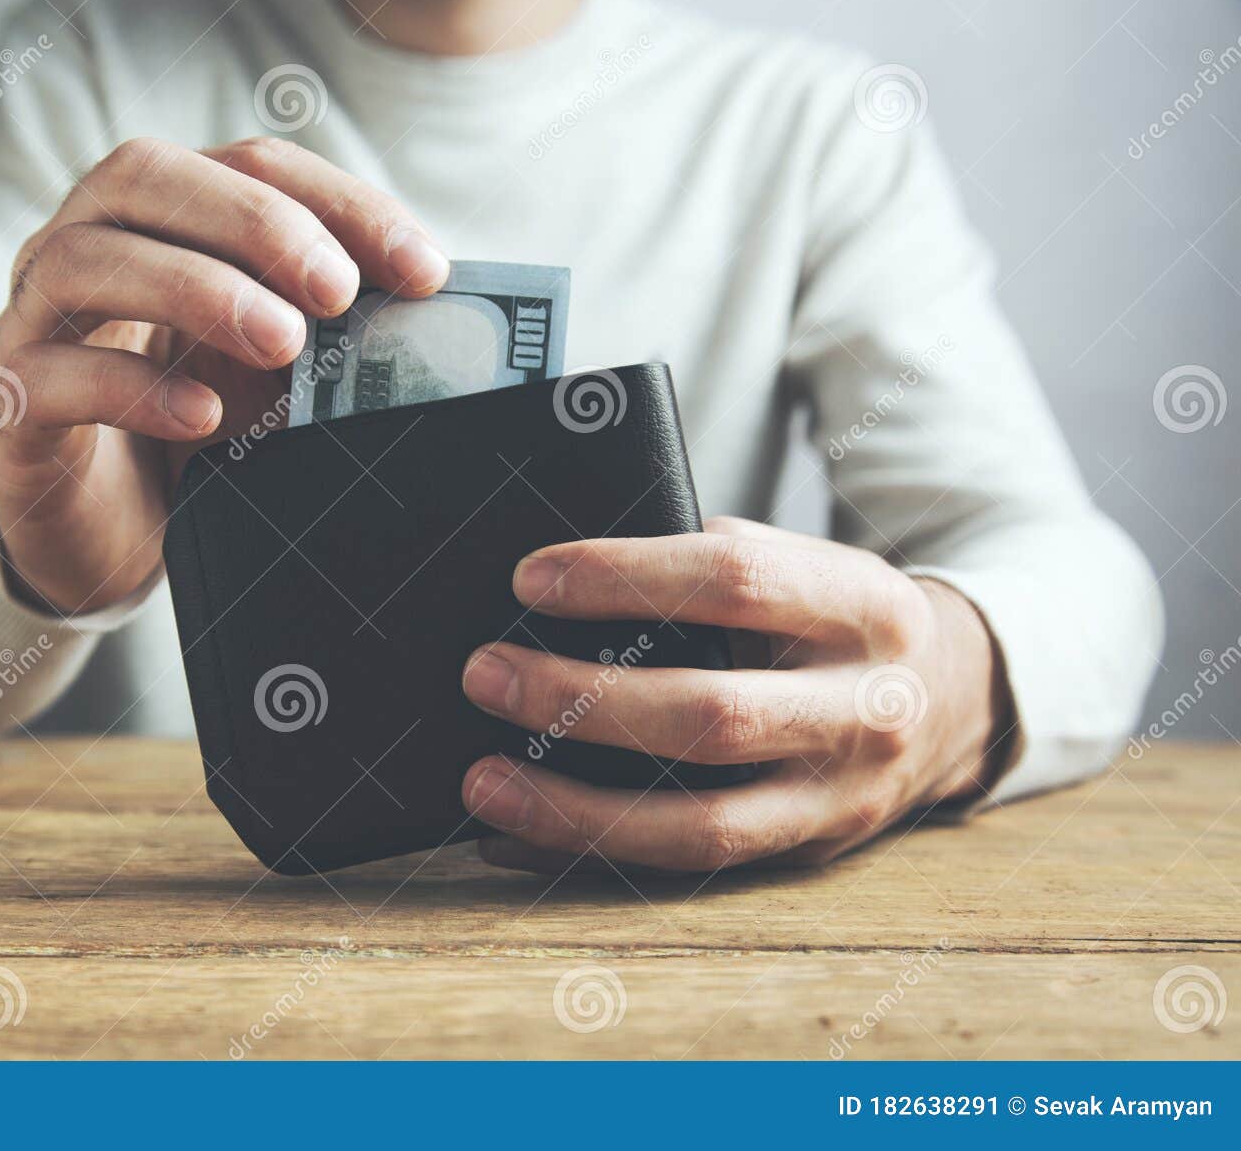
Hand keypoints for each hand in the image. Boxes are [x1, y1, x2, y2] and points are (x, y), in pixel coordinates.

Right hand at [0, 136, 448, 612]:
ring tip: (285, 343)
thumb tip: (438, 316)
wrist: (107, 538)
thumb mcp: (277, 372)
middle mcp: (83, 246)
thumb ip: (334, 329)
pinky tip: (204, 416)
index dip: (340, 202)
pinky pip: (52, 375)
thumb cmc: (196, 433)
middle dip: (255, 223)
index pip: (247, 164)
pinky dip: (132, 387)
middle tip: (337, 290)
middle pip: (145, 175)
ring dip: (197, 290)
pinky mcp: (11, 407)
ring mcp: (33, 320)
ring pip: (85, 260)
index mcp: (158, 220)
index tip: (423, 268)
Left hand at [459, 518, 1012, 872]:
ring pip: (699, 825)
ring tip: (481, 781)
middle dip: (581, 699)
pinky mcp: (805, 856)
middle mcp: (865, 711)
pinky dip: (589, 857)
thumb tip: (555, 588)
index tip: (530, 578)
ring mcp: (840, 800)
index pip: (736, 581)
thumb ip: (707, 567)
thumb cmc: (836, 619)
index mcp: (864, 608)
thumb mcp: (805, 565)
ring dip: (573, 809)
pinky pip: (686, 869)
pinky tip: (514, 839)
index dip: (624, 577)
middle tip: (485, 673)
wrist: (954, 698)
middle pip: (711, 715)